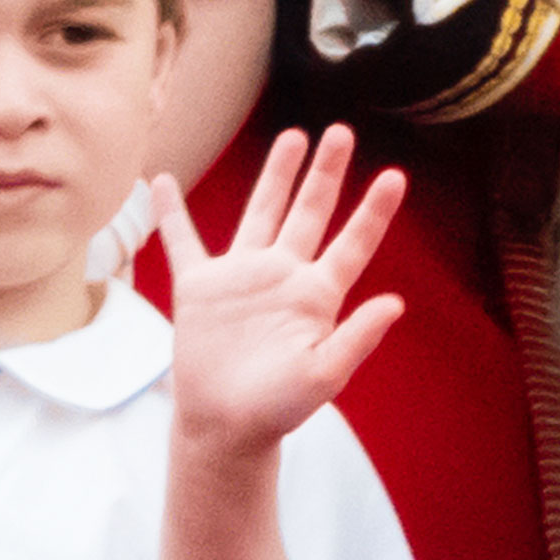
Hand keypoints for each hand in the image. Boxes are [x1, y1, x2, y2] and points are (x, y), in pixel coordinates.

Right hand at [155, 124, 405, 450]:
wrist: (225, 427)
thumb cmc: (277, 409)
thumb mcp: (323, 375)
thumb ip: (357, 339)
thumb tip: (395, 304)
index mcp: (316, 295)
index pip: (351, 244)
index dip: (373, 212)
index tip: (395, 176)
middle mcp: (283, 276)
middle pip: (309, 211)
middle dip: (326, 173)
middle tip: (342, 132)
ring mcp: (241, 277)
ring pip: (260, 212)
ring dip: (275, 175)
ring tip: (293, 136)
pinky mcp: (199, 287)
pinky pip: (182, 241)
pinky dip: (171, 213)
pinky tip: (164, 181)